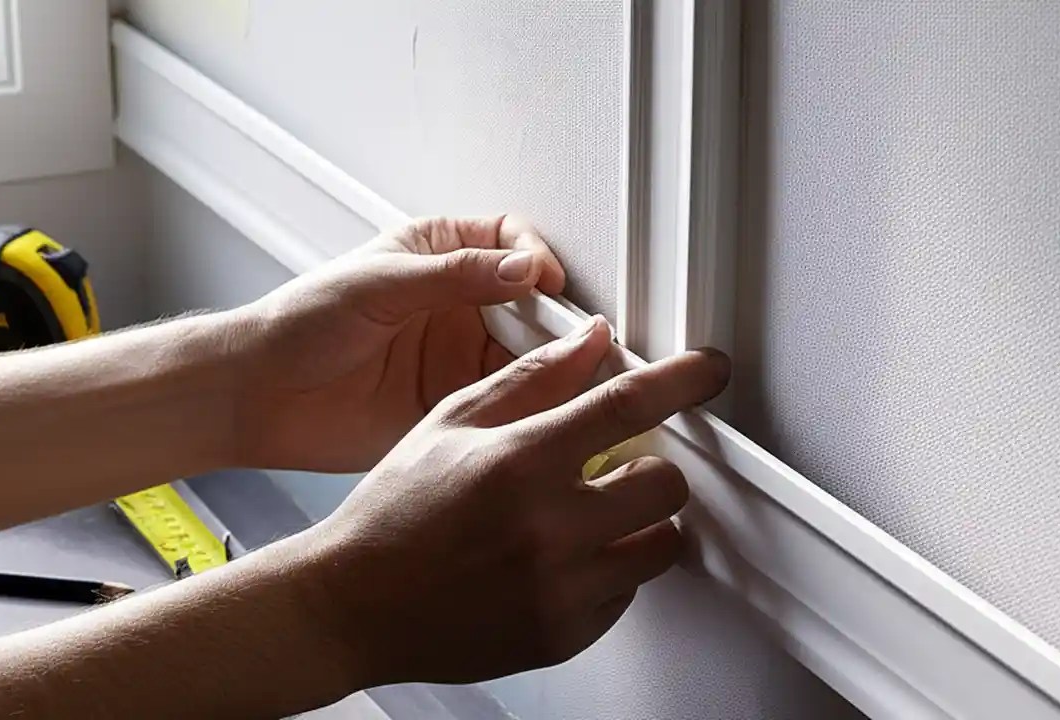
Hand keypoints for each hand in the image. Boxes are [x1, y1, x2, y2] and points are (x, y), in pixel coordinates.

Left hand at [231, 215, 566, 471]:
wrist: (260, 397)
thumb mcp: (378, 284)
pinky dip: (532, 407)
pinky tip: (545, 410)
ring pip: (528, 357)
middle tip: (582, 339)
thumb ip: (454, 275)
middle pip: (531, 306)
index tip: (546, 284)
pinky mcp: (453, 405)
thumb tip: (521, 269)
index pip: (510, 242)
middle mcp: (456, 306)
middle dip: (559, 321)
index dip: (535, 259)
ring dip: (554, 366)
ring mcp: (456, 357)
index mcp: (438, 257)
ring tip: (576, 377)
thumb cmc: (298, 324)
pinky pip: (506, 404)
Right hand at [298, 317, 730, 685]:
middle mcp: (547, 529)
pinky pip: (627, 595)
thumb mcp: (450, 422)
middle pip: (666, 485)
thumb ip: (532, 379)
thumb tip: (591, 343)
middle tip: (619, 465)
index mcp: (518, 462)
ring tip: (594, 515)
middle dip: (652, 467)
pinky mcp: (562, 635)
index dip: (683, 380)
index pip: (628, 406)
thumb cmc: (393, 513)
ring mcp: (559, 590)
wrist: (353, 605)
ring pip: (662, 545)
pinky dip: (611, 570)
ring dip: (641, 521)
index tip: (706, 372)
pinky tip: (563, 559)